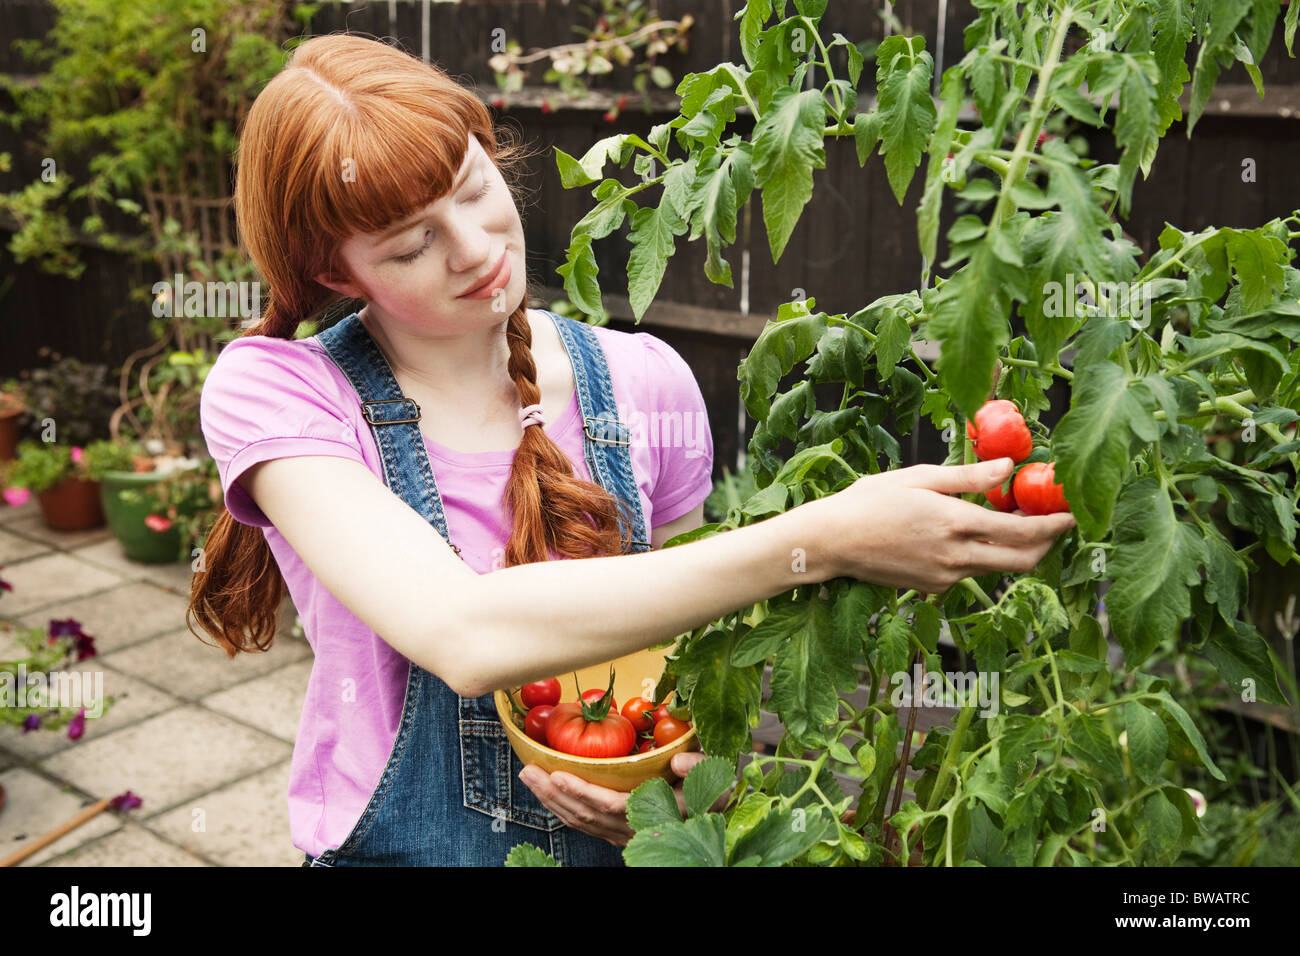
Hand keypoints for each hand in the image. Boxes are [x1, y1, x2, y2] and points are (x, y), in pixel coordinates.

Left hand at [518, 752, 727, 846]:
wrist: (718, 808)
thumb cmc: (714, 788)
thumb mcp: (715, 776)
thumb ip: (697, 768)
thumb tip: (678, 762)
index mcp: (653, 813)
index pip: (610, 806)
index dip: (583, 792)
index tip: (559, 774)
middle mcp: (632, 829)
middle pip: (586, 815)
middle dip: (554, 794)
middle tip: (529, 772)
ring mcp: (622, 832)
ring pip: (581, 820)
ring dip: (552, 800)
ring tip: (529, 776)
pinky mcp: (617, 830)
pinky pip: (585, 822)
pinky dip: (562, 807)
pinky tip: (547, 792)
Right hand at [807, 457, 1075, 593]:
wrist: (832, 543)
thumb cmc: (868, 503)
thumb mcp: (919, 478)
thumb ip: (968, 477)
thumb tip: (1008, 468)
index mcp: (955, 523)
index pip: (1023, 532)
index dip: (1055, 525)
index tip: (1072, 514)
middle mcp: (956, 556)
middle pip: (1022, 561)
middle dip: (1046, 544)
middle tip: (1054, 523)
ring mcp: (945, 576)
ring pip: (997, 567)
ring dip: (1013, 549)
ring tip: (1011, 521)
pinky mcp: (933, 586)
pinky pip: (970, 572)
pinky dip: (981, 555)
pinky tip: (968, 535)